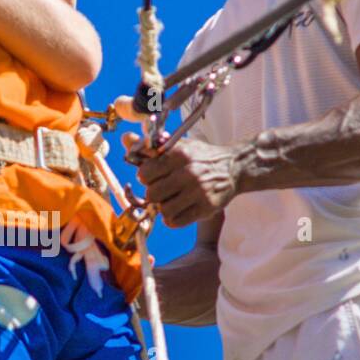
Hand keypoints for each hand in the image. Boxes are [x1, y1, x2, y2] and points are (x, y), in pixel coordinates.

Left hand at [124, 134, 241, 226]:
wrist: (234, 167)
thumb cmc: (201, 157)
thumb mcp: (179, 145)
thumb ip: (150, 145)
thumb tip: (125, 138)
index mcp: (179, 155)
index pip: (145, 173)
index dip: (145, 176)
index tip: (153, 176)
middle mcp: (189, 173)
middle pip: (152, 194)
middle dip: (153, 193)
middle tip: (162, 190)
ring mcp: (198, 192)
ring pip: (163, 210)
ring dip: (163, 207)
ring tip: (171, 200)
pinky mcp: (205, 208)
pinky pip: (175, 222)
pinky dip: (172, 218)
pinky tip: (178, 209)